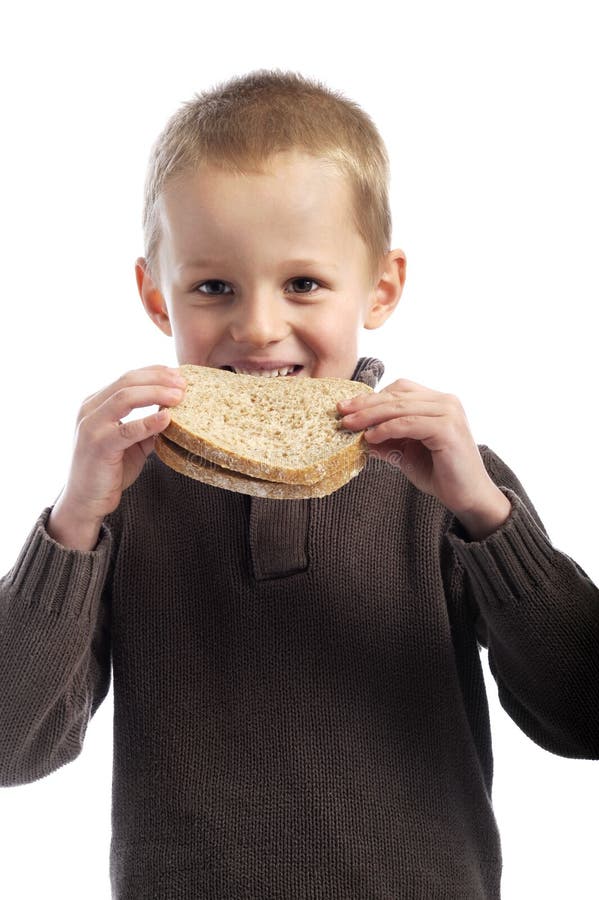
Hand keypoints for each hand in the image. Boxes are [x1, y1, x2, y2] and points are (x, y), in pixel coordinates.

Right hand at [47, 365, 186, 549]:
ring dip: (155, 393)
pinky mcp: (98, 445)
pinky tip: (167, 418)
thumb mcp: (132, 443)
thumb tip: (173, 413)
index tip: (178, 374)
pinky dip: (148, 421)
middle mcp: (90, 410)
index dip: (154, 372)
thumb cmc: (108, 470)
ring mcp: (92, 426)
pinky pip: (127, 429)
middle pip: (127, 381)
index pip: (127, 378)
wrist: (86, 500)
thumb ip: (147, 427)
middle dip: (158, 379)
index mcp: (96, 403)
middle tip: (183, 383)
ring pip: (124, 397)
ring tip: (179, 396)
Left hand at [338, 379, 510, 539]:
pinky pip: (408, 423)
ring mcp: (449, 413)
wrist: (469, 497)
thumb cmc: (441, 474)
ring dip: (370, 415)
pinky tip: (371, 437)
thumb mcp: (405, 454)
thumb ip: (386, 440)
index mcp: (438, 402)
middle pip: (397, 395)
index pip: (400, 390)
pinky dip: (386, 428)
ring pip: (400, 407)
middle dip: (365, 404)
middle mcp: (446, 402)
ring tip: (350, 426)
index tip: (346, 407)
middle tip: (341, 412)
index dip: (371, 396)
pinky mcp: (447, 429)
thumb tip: (357, 434)